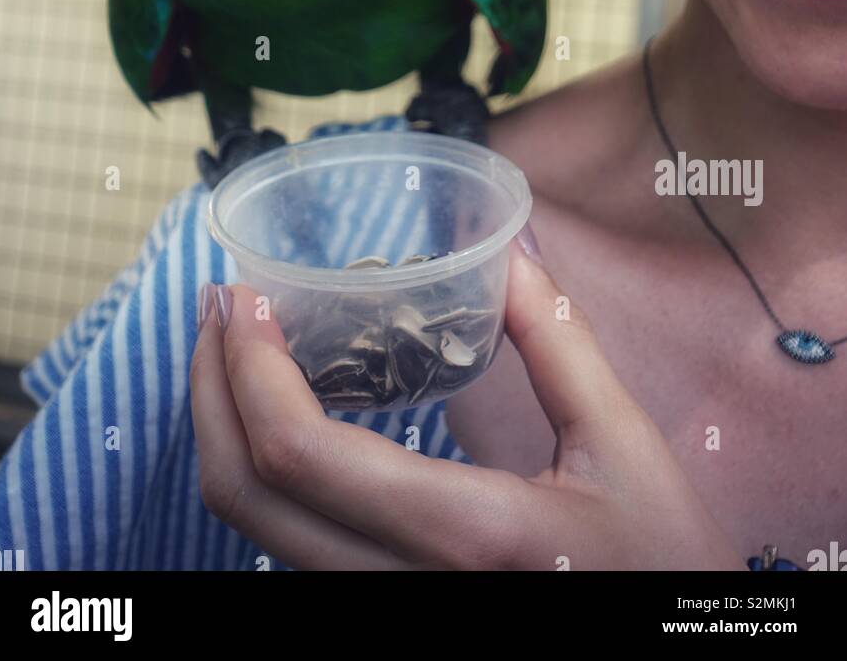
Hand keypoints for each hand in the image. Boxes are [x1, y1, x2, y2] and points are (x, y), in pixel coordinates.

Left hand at [189, 245, 746, 570]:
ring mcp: (382, 611)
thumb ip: (560, 345)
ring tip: (238, 345)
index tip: (246, 298)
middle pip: (244, 499)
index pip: (301, 456)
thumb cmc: (661, 564)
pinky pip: (289, 545)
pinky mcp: (384, 614)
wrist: (666, 652)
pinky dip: (262, 472)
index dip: (249, 369)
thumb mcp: (624, 448)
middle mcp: (399, 587)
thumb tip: (509, 253)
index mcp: (464, 534)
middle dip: (208, 390)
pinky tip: (283, 411)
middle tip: (219, 306)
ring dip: (225, 428)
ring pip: (254, 530)